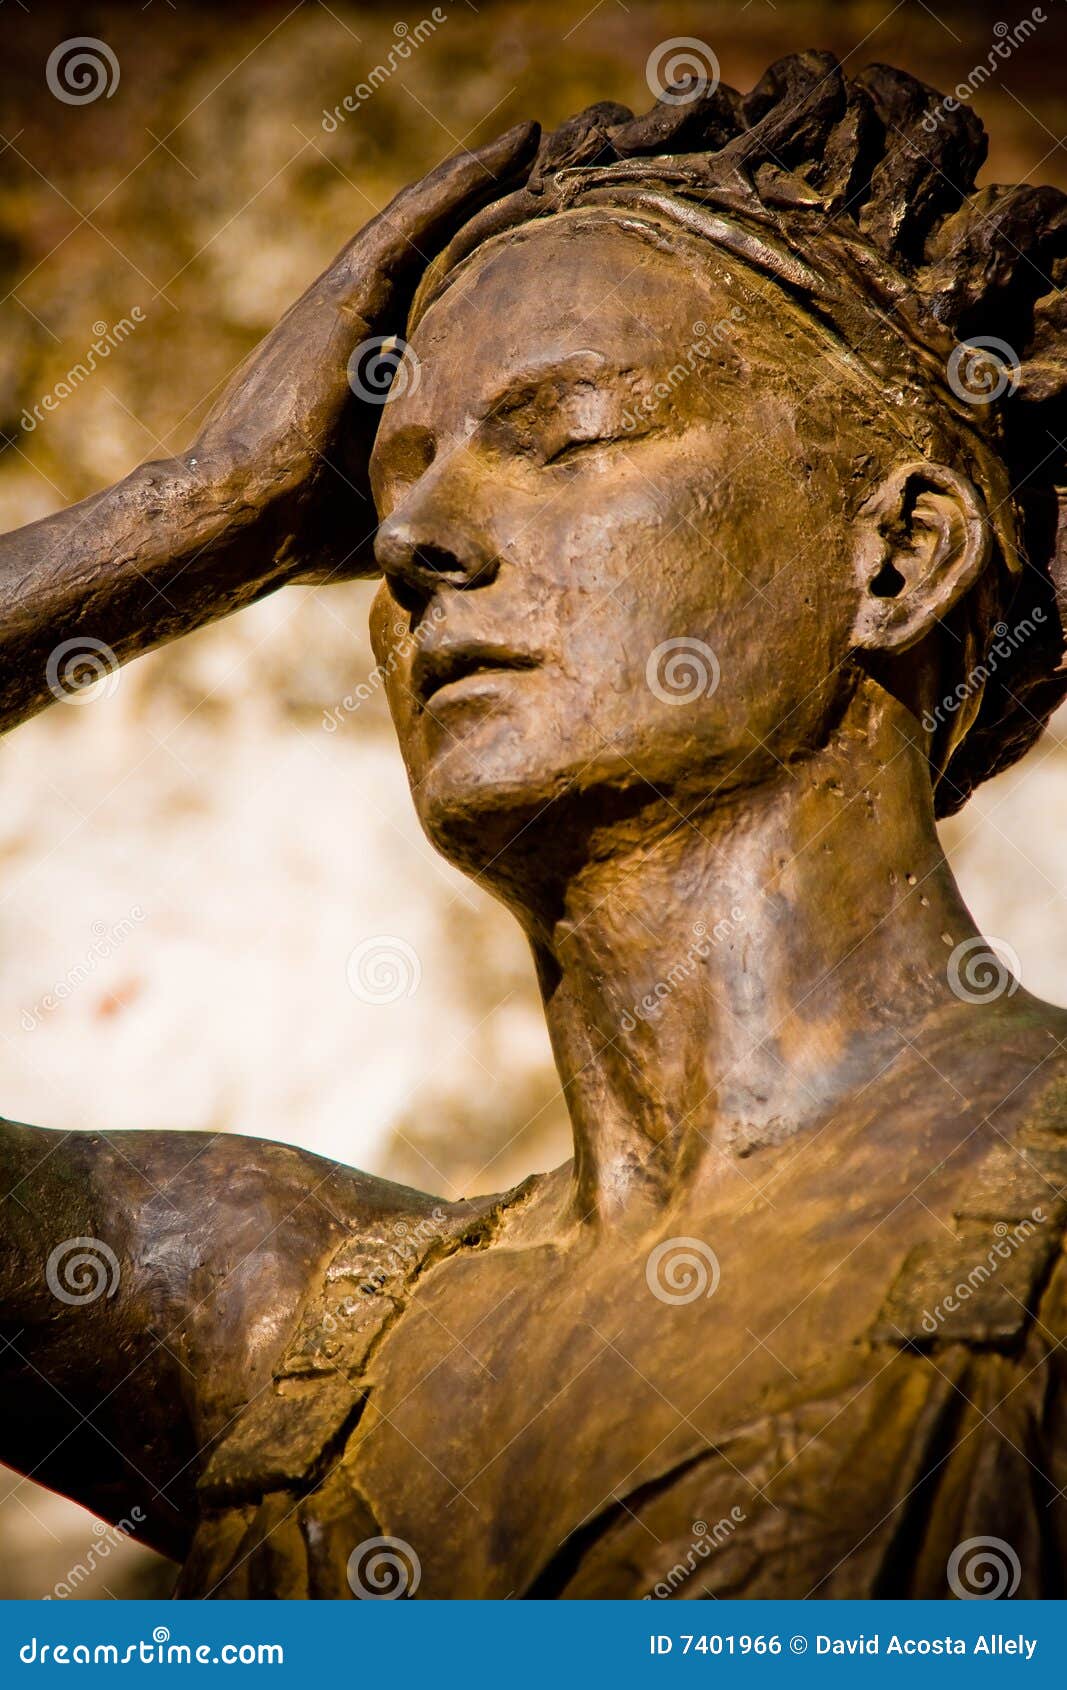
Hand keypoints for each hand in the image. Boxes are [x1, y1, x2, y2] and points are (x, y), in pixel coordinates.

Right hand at [192, 122, 539, 585]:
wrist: (242, 518)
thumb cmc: (309, 531)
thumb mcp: (399, 497)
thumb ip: (443, 485)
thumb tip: (506, 514)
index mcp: (374, 363)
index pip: (441, 294)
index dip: (486, 256)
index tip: (540, 232)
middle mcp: (361, 319)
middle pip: (437, 244)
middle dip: (490, 202)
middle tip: (550, 163)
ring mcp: (349, 302)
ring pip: (427, 219)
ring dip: (483, 175)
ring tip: (537, 137)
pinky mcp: (347, 298)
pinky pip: (412, 226)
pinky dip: (460, 184)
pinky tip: (507, 151)